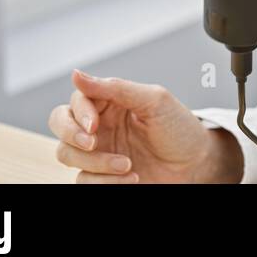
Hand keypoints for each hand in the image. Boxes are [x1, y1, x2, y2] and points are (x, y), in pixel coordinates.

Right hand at [48, 69, 241, 182]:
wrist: (196, 164)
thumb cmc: (180, 129)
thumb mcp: (154, 101)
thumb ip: (115, 88)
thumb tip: (76, 74)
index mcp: (110, 103)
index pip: (77, 100)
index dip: (79, 112)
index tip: (95, 124)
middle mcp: (100, 126)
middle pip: (60, 125)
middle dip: (72, 135)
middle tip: (93, 143)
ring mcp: (99, 152)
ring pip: (68, 155)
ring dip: (96, 163)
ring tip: (128, 165)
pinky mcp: (102, 177)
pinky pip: (83, 181)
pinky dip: (104, 182)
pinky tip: (132, 178)